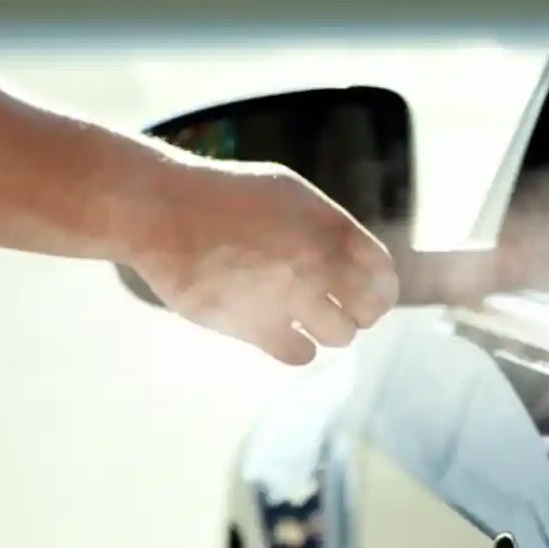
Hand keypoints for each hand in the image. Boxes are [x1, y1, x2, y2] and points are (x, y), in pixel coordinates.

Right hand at [131, 158, 399, 364]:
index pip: (383, 273)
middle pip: (369, 310)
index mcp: (330, 227)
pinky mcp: (257, 327)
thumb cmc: (224, 197)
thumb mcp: (288, 192)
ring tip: (305, 318)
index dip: (380, 290)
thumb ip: (326, 224)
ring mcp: (290, 297)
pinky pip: (301, 354)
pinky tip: (282, 332)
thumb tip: (352, 257)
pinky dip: (297, 348)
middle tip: (341, 312)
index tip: (367, 296)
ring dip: (328, 331)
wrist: (165, 212)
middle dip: (360, 314)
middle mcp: (318, 263)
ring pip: (340, 336)